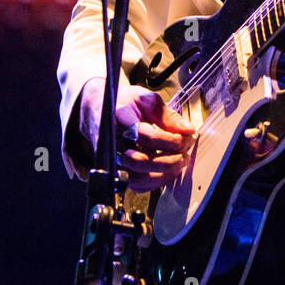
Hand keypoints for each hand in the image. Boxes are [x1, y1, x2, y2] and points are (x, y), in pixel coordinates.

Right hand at [77, 76, 196, 191]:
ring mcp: (112, 160)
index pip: (147, 136)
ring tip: (179, 161)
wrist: (97, 111)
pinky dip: (157, 181)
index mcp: (118, 120)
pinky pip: (137, 185)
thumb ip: (167, 115)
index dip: (172, 139)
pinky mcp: (116, 172)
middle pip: (140, 161)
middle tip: (185, 153)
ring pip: (138, 178)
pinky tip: (168, 169)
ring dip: (165, 174)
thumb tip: (187, 129)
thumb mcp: (145, 99)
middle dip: (169, 160)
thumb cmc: (122, 104)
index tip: (188, 135)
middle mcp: (111, 143)